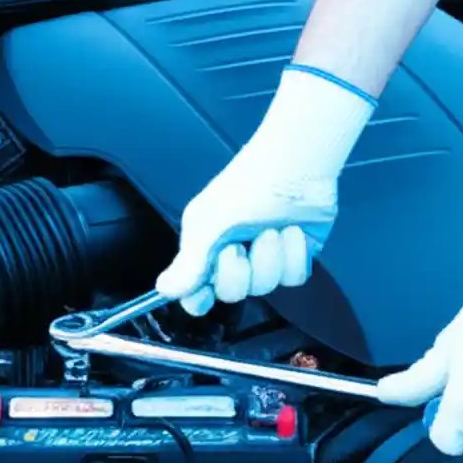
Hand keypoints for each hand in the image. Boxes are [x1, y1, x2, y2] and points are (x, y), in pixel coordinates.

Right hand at [155, 66, 374, 315]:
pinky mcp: (294, 255)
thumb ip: (190, 262)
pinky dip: (294, 253)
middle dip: (239, 270)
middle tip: (240, 244)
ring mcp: (265, 257)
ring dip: (270, 255)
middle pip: (232, 294)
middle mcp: (234, 254)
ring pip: (267, 286)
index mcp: (205, 246)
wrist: (298, 163)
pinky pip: (293, 277)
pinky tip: (293, 230)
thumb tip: (165, 289)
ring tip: (272, 227)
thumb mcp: (211, 223)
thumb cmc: (250, 182)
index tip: (203, 298)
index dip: (198, 299)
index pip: (195, 289)